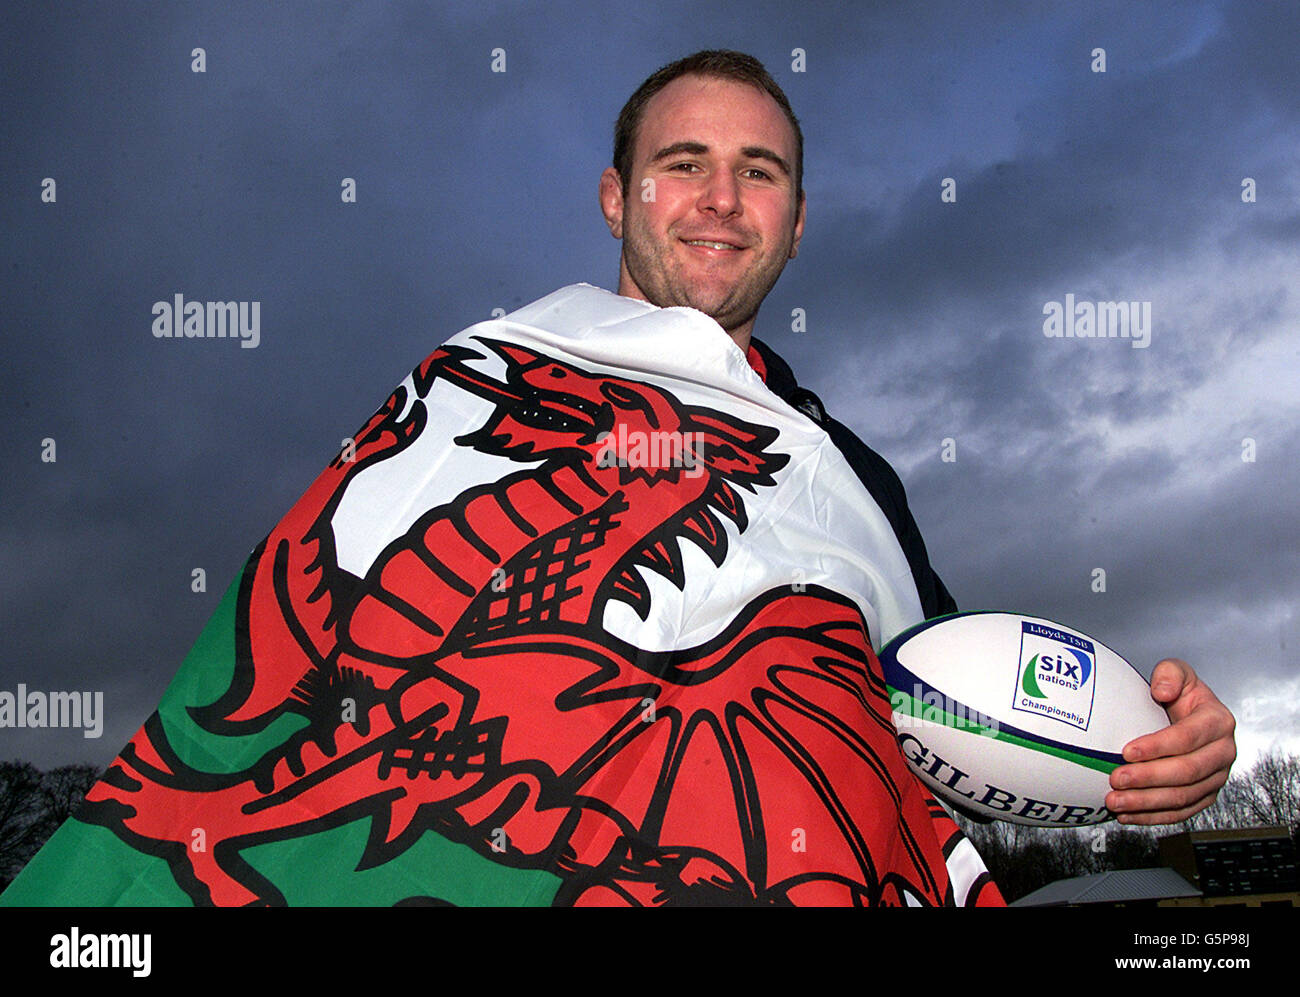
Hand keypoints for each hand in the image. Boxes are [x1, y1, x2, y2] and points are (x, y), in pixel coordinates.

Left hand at [1105, 658, 1235, 824]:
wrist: (1191, 715)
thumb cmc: (1180, 693)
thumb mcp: (1176, 672)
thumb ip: (1169, 673)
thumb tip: (1162, 690)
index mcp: (1218, 722)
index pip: (1187, 738)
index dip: (1157, 747)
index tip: (1126, 751)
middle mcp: (1223, 753)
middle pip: (1186, 772)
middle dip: (1148, 779)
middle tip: (1115, 779)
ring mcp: (1216, 777)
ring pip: (1182, 797)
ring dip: (1146, 802)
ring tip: (1114, 801)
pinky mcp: (1204, 796)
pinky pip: (1180, 812)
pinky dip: (1152, 816)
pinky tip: (1127, 816)